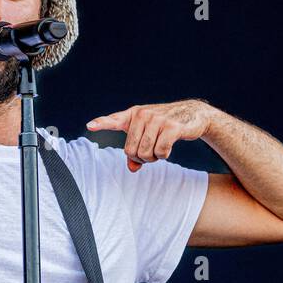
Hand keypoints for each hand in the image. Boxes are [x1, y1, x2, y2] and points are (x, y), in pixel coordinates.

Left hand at [87, 99, 217, 171]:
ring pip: (145, 153)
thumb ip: (136, 152)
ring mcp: (157, 119)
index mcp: (133, 115)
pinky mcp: (172, 127)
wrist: (193, 114)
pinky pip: (160, 152)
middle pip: (130, 150)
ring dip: (153, 158)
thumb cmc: (165, 126)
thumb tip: (133, 168)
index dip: (101, 123)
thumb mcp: (148, 136)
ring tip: (159, 149)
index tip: (89, 126)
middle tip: (150, 152)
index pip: (114, 120)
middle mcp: (143, 115)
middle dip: (140, 157)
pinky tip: (168, 148)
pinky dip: (164, 155)